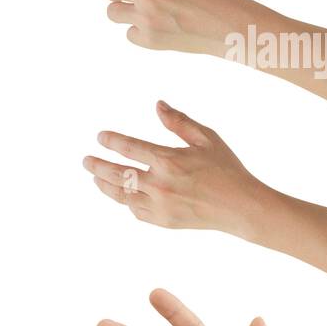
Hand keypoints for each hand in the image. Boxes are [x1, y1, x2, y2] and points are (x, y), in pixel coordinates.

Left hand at [83, 101, 273, 237]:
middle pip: (116, 173)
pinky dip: (126, 201)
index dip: (111, 141)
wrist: (241, 206)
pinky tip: (122, 194)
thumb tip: (157, 105)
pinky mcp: (163, 221)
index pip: (129, 148)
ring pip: (121, 195)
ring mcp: (159, 205)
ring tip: (95, 177)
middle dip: (97, 166)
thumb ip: (178, 121)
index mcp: (168, 160)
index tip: (100, 137)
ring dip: (104, 185)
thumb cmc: (226, 168)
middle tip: (86, 160)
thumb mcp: (206, 138)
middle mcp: (159, 184)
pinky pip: (136, 211)